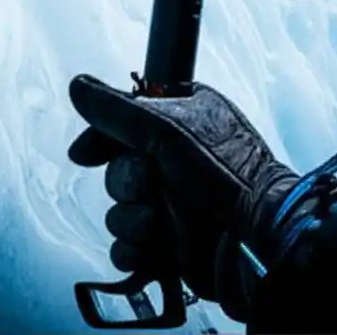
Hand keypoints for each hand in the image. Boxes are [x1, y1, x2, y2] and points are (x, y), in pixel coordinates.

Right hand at [67, 75, 299, 320]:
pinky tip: (148, 250)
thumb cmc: (224, 174)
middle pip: (116, 172)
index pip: (121, 126)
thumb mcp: (166, 128)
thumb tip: (77, 85)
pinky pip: (128, 248)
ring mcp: (173, 206)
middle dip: (126, 184)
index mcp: (181, 124)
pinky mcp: (171, 246)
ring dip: (132, 219)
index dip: (99, 140)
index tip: (85, 154)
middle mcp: (176, 164)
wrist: (259, 240)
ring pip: (119, 212)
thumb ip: (116, 109)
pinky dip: (134, 250)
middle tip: (149, 185)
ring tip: (159, 222)